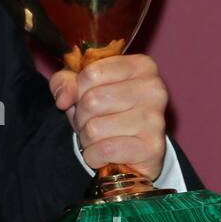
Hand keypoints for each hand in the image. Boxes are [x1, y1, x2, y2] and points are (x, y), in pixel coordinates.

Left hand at [49, 53, 168, 181]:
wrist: (132, 149)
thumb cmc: (106, 110)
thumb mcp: (81, 87)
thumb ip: (65, 83)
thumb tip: (64, 99)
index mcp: (140, 66)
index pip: (91, 73)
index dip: (78, 91)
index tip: (86, 98)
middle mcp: (154, 89)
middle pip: (92, 101)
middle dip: (81, 117)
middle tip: (92, 122)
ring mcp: (156, 119)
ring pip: (94, 128)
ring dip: (87, 138)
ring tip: (99, 137)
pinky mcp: (152, 148)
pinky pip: (105, 150)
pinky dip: (94, 156)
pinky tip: (104, 154)